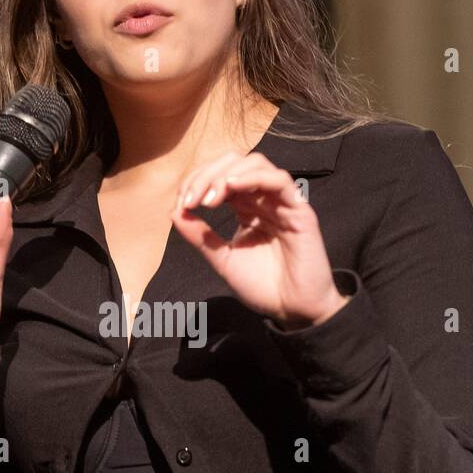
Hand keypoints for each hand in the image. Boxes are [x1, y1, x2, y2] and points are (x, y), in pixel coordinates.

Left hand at [170, 151, 349, 327]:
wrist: (292, 309)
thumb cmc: (262, 286)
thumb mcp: (222, 259)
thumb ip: (201, 236)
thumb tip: (173, 212)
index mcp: (246, 207)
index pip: (220, 176)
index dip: (197, 182)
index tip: (181, 205)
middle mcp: (263, 199)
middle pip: (235, 162)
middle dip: (207, 175)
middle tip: (191, 200)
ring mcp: (282, 202)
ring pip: (256, 163)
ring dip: (226, 174)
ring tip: (209, 199)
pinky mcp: (299, 210)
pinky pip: (280, 180)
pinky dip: (254, 177)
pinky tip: (232, 187)